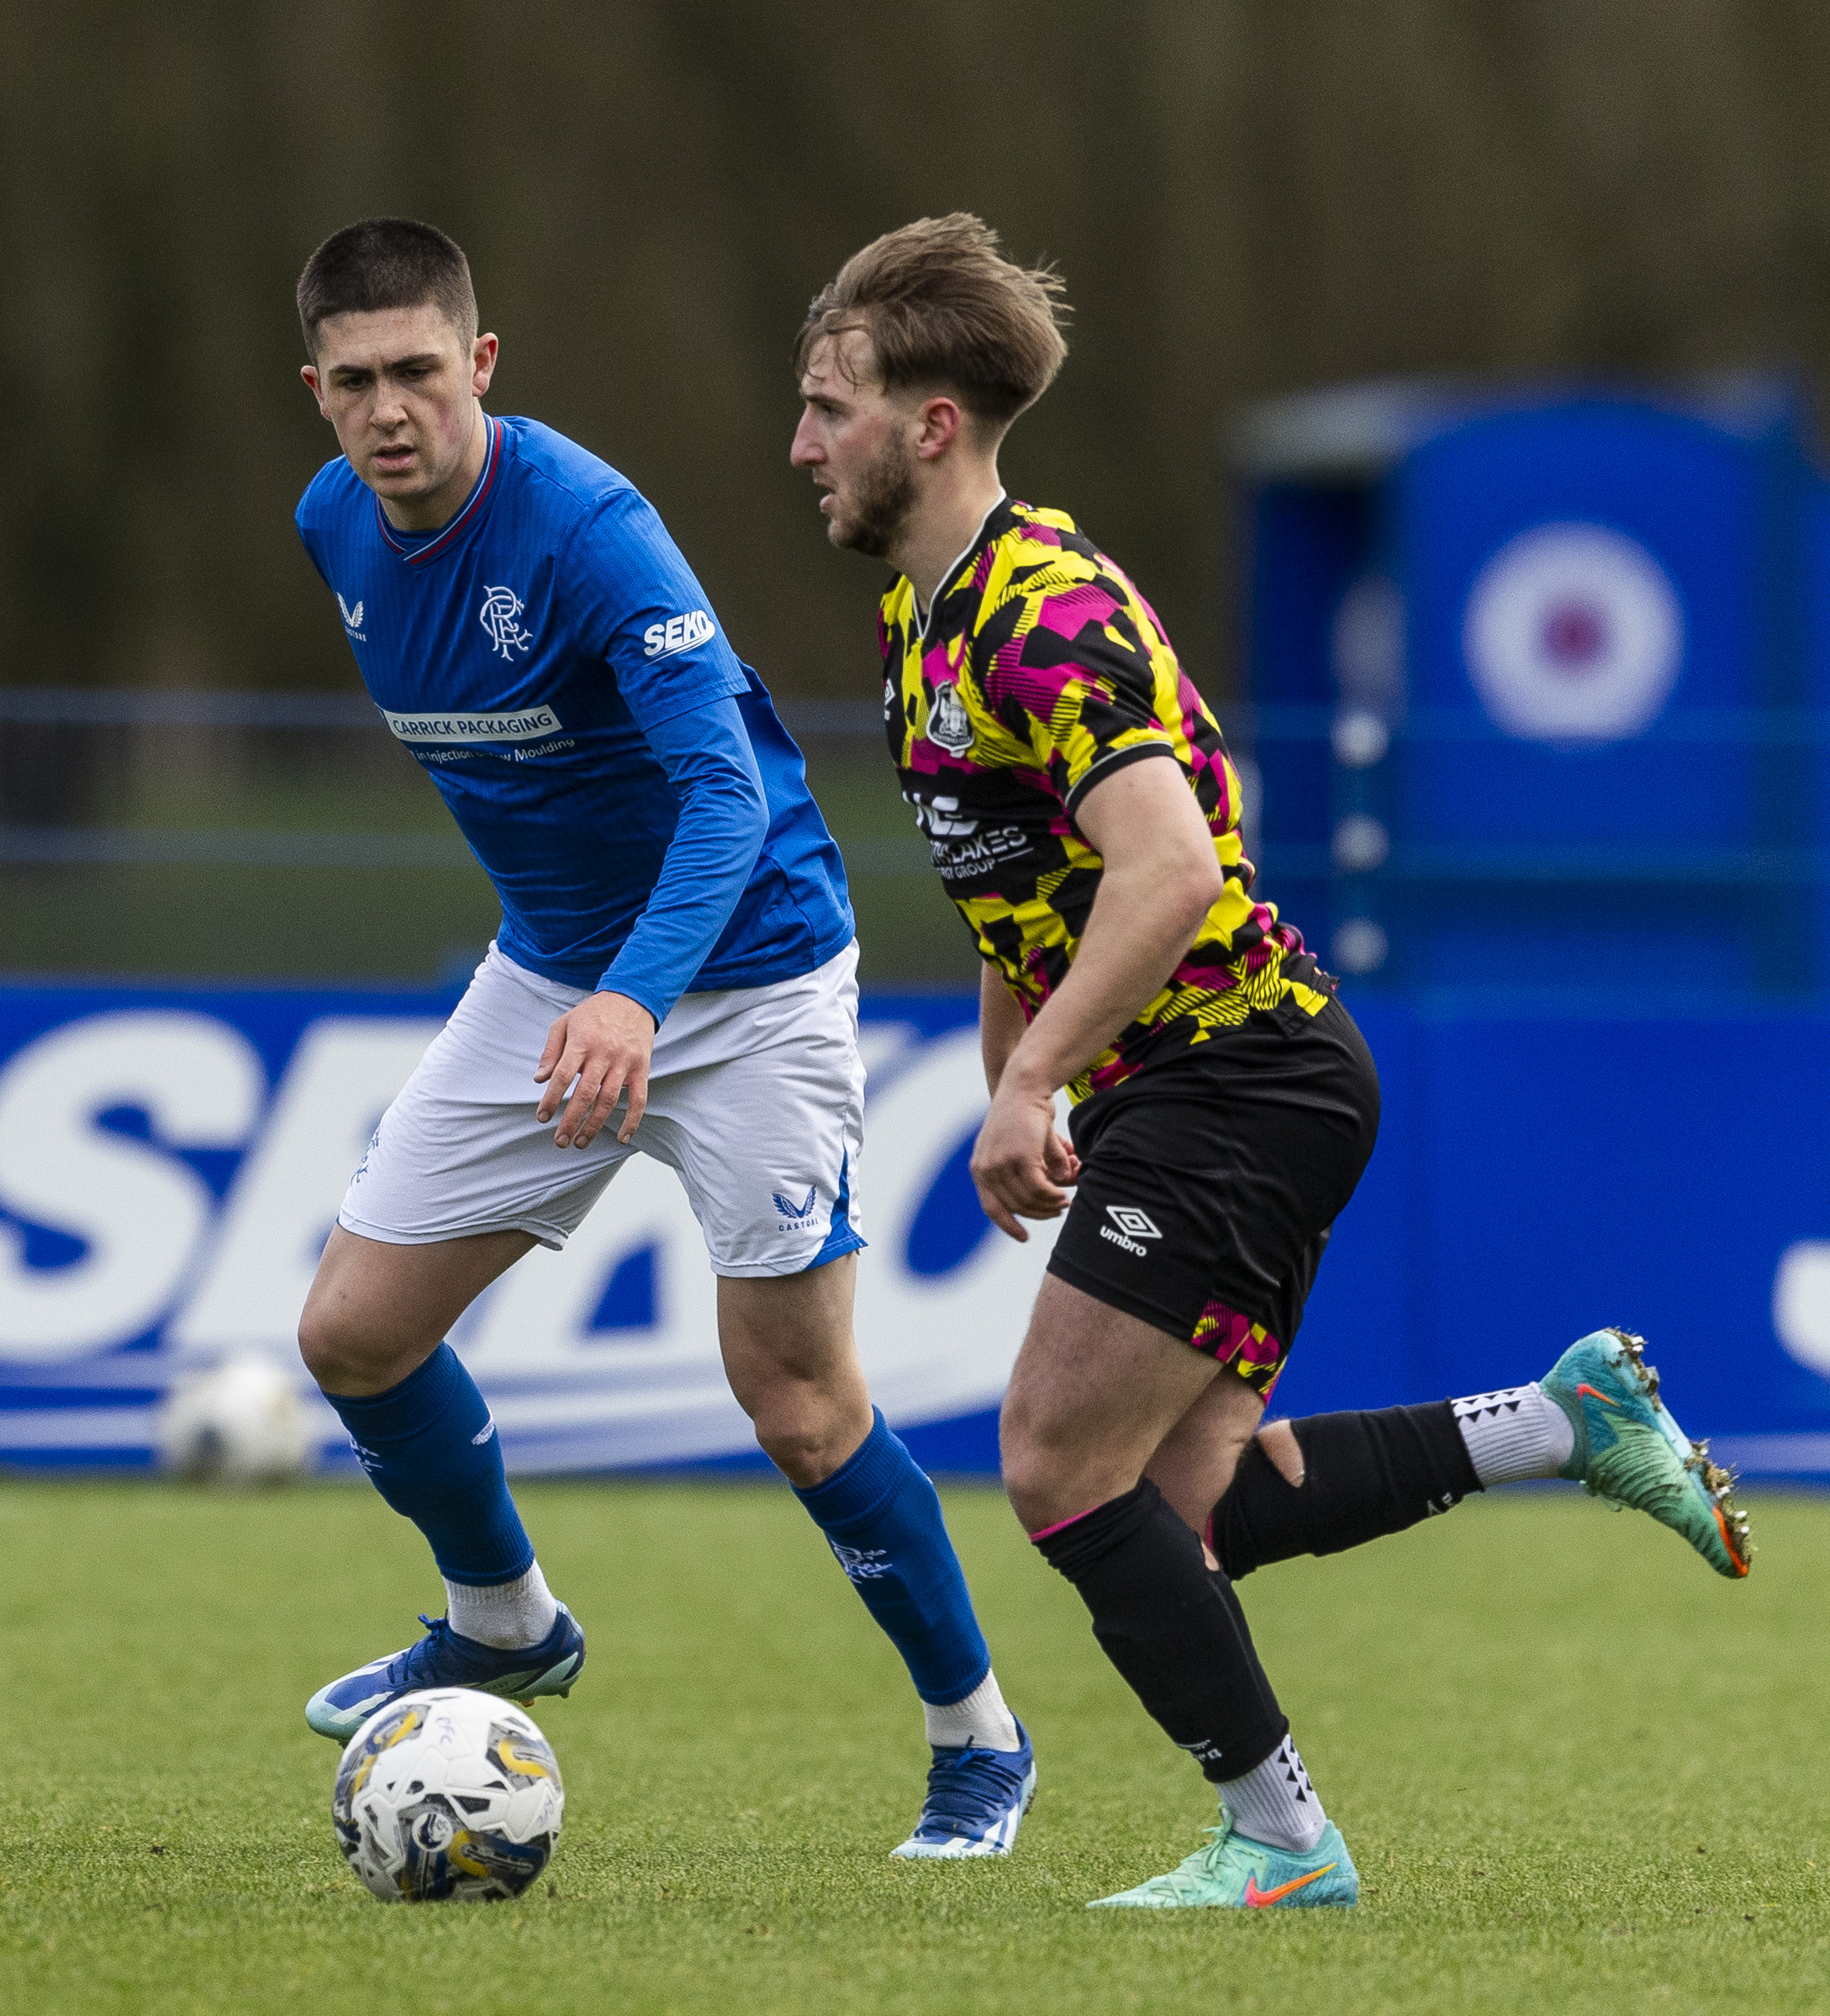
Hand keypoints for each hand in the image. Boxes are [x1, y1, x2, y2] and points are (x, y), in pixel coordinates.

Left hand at [533, 991, 655, 1147]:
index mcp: (582, 1042)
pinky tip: (622, 1137)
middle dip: (571, 1120)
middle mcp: (604, 1053)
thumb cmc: (593, 1013)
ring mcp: (625, 1062)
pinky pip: (639, 1099)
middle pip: (585, 1093)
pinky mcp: (642, 1068)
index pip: (563, 1075)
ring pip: (609, 1100)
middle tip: (560, 1140)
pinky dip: (632, 1120)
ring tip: (580, 1142)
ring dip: (594, 1125)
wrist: (632, 998)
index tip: (543, 1117)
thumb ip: (550, 1052)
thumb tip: (540, 1079)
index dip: (551, 1099)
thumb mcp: (564, 1023)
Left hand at [969, 1066, 1078, 1240]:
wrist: (1024, 1086)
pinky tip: (1064, 1194)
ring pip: (1029, 1199)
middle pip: (1016, 1205)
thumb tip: (1057, 1185)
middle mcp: (986, 1168)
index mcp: (980, 1168)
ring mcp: (1001, 1163)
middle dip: (1040, 1212)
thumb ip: (1029, 1169)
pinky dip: (1053, 1195)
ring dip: (1050, 1204)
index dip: (1008, 1225)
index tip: (1024, 1237)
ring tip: (1066, 1201)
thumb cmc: (1024, 1113)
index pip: (991, 1207)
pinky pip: (1039, 1188)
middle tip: (1060, 1209)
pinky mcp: (1020, 1157)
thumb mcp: (1018, 1144)